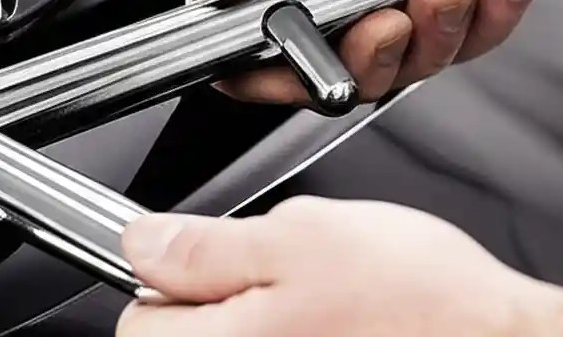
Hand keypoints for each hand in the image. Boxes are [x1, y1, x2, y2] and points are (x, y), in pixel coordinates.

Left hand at [116, 197, 562, 336]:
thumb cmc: (424, 302)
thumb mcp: (305, 235)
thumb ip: (207, 244)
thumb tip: (141, 241)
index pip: (138, 319)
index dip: (173, 275)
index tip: (215, 262)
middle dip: (220, 302)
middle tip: (286, 279)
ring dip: (267, 322)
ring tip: (326, 307)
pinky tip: (345, 331)